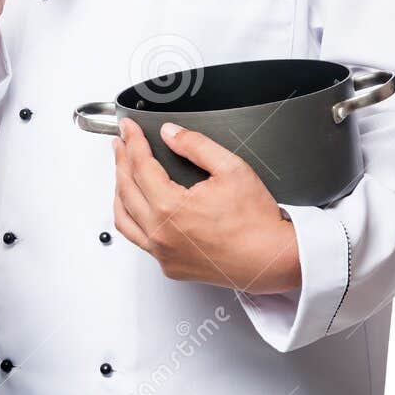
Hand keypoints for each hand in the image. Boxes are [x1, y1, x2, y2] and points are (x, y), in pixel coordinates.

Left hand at [112, 118, 301, 293]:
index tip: (128, 128)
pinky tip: (135, 207)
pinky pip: (139, 240)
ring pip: (124, 218)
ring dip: (119, 191)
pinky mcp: (170, 266)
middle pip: (126, 189)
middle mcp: (160, 234)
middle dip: (121, 161)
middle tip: (122, 143)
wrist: (274, 260)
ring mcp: (163, 253)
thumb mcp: (231, 169)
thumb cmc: (257, 222)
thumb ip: (195, 145)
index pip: (140, 165)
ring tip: (122, 171)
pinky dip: (131, 219)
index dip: (132, 141)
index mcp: (169, 208)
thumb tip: (170, 133)